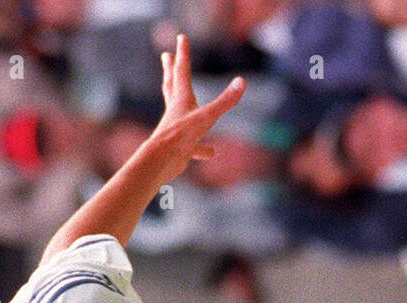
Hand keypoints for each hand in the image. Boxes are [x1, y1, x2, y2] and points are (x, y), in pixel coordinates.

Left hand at [149, 34, 245, 182]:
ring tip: (179, 98)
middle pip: (172, 84)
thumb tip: (242, 82)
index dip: (184, 53)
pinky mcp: (180, 146)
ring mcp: (177, 128)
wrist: (163, 160)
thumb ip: (225, 101)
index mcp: (182, 99)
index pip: (183, 70)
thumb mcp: (207, 117)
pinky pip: (194, 145)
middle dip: (170, 69)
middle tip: (166, 56)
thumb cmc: (182, 135)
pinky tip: (212, 152)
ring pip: (179, 112)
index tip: (181, 37)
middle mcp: (176, 110)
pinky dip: (203, 148)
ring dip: (179, 102)